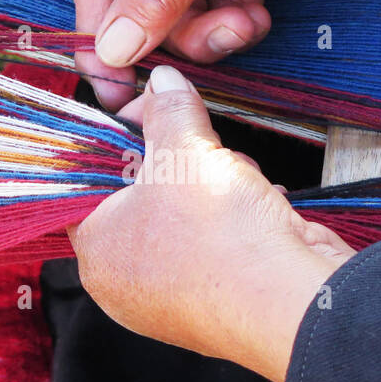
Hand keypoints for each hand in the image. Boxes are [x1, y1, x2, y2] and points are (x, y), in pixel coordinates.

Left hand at [67, 66, 355, 381]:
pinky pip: (218, 244)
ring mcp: (174, 297)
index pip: (87, 187)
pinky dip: (238, 216)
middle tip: (194, 141)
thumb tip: (162, 82)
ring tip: (235, 173)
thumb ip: (168, 111)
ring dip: (213, 185)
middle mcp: (127, 284)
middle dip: (175, 162)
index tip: (141, 116)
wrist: (293, 299)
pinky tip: (258, 201)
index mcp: (98, 252)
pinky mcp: (220, 299)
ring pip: (184, 219)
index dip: (116, 143)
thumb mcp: (186, 151)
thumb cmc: (221, 236)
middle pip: (140, 199)